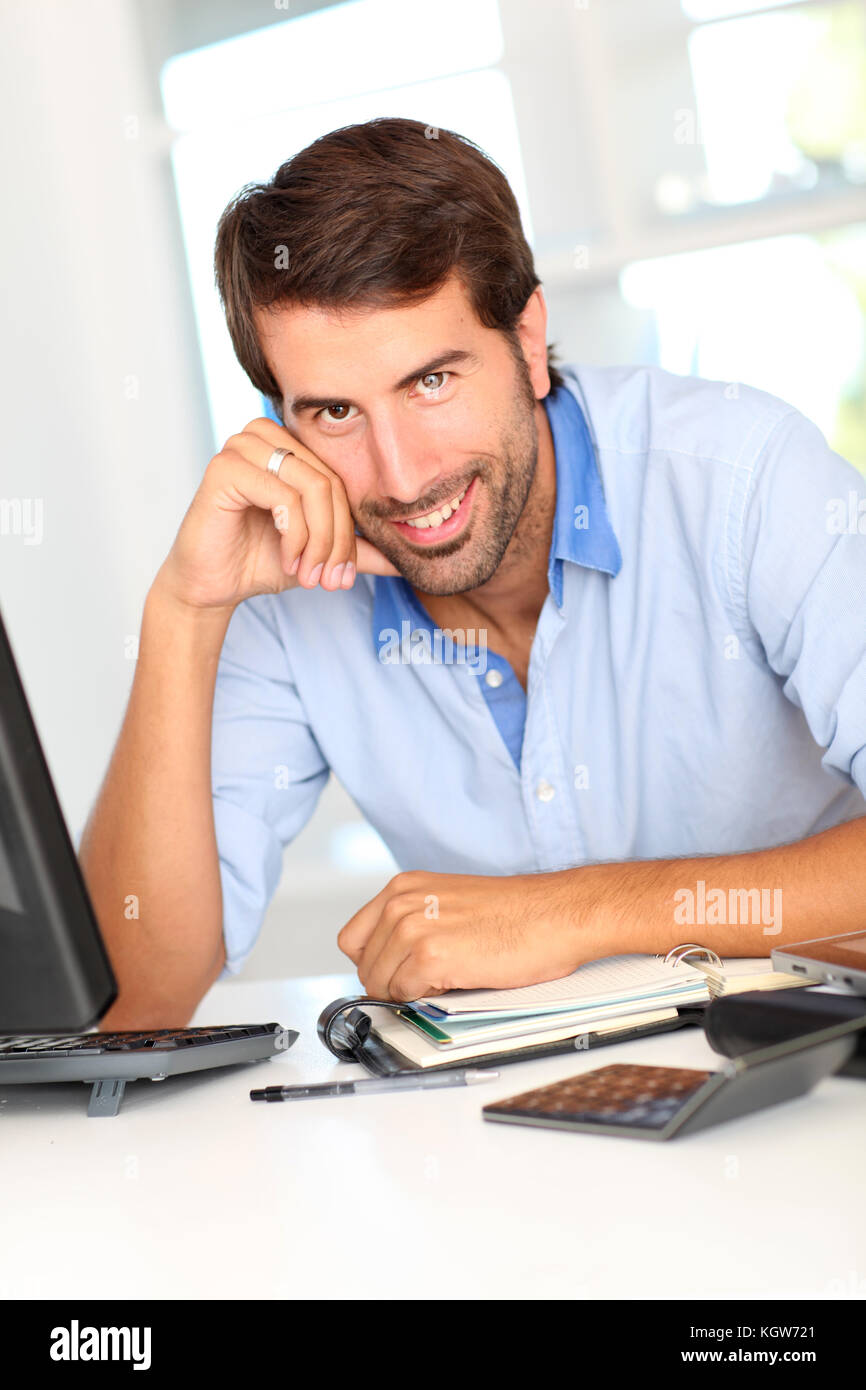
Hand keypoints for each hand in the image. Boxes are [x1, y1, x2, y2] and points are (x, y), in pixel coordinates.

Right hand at [156, 417, 397, 610]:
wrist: (211, 585)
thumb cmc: (260, 560)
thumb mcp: (321, 553)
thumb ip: (360, 550)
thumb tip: (406, 560)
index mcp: (290, 444)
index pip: (342, 480)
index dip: (351, 530)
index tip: (344, 574)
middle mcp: (265, 435)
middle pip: (330, 482)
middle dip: (338, 540)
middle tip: (331, 579)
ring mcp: (242, 446)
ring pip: (312, 487)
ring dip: (318, 540)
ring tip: (309, 574)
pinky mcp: (224, 468)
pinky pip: (282, 495)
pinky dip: (294, 534)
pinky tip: (288, 559)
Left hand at [337, 869, 595, 1001]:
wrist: (555, 915)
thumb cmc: (516, 913)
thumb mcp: (446, 902)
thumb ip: (412, 922)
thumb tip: (389, 962)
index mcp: (402, 888)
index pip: (352, 939)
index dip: (374, 962)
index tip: (395, 972)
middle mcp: (401, 903)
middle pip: (364, 966)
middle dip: (393, 982)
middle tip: (432, 979)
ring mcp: (412, 929)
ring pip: (380, 985)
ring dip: (411, 992)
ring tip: (450, 975)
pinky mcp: (431, 957)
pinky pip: (406, 996)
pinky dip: (428, 999)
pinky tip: (458, 980)